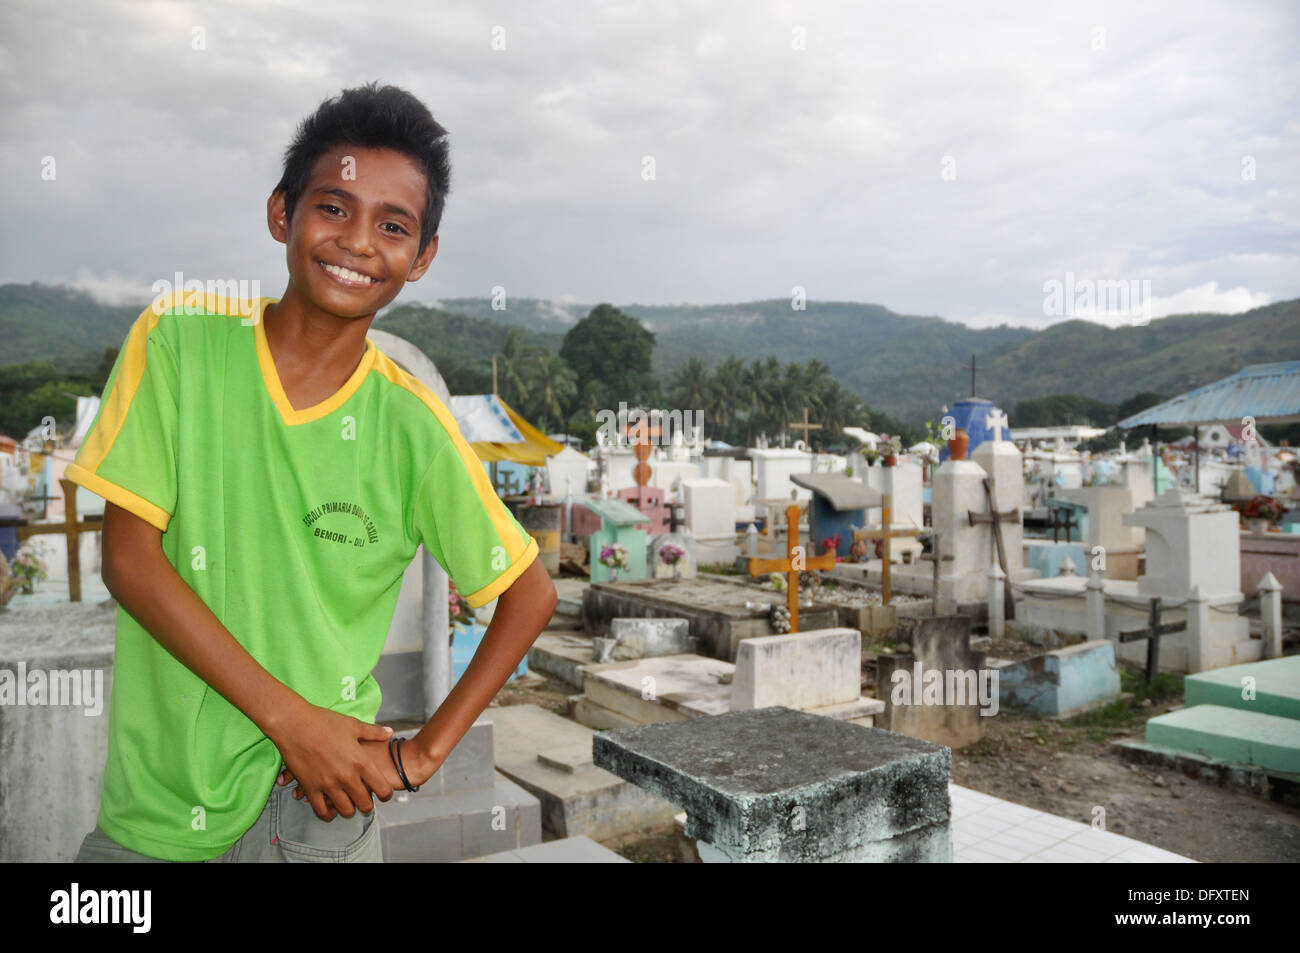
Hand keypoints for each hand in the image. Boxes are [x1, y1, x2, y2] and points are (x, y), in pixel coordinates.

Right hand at [278, 735, 442, 806]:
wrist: (294, 724)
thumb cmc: (324, 722)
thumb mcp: (353, 725)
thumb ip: (373, 732)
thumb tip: (390, 734)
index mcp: (360, 761)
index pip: (382, 789)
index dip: (385, 794)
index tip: (383, 793)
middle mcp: (347, 777)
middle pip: (364, 804)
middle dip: (367, 804)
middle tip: (364, 799)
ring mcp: (328, 784)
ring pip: (345, 810)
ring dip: (349, 809)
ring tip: (348, 802)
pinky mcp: (310, 788)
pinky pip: (321, 810)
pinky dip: (327, 813)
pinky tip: (330, 809)